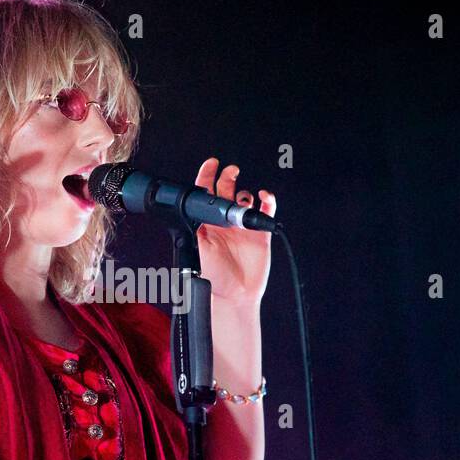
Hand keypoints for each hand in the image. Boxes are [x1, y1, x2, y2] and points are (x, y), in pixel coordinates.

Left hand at [193, 157, 275, 305]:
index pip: (205, 193)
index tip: (211, 164)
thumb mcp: (198, 251)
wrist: (235, 295)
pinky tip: (263, 197)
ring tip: (243, 197)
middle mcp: (224, 222)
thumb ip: (196, 229)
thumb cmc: (214, 277)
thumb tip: (192, 210)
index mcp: (207, 223)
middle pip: (226, 190)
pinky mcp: (259, 232)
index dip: (207, 176)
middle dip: (227, 176)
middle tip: (230, 171)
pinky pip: (265, 210)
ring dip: (245, 191)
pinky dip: (267, 200)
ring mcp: (242, 226)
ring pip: (245, 198)